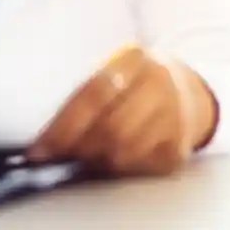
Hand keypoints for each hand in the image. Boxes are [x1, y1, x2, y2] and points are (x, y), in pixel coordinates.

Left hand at [27, 46, 217, 176]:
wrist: (191, 92)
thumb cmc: (137, 84)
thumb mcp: (117, 70)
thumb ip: (88, 94)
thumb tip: (46, 135)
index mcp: (136, 59)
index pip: (94, 93)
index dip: (63, 125)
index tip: (39, 149)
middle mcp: (160, 85)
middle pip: (110, 128)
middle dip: (78, 149)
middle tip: (57, 158)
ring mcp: (175, 117)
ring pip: (125, 153)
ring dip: (98, 161)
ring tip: (87, 156)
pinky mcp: (180, 147)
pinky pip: (139, 168)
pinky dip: (121, 170)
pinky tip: (114, 160)